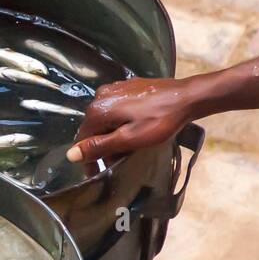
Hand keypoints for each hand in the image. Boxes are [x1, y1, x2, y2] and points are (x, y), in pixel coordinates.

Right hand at [66, 77, 197, 162]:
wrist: (187, 96)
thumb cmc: (160, 121)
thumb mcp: (129, 139)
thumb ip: (99, 147)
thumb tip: (71, 155)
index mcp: (97, 110)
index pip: (82, 139)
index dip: (88, 159)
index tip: (97, 173)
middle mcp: (99, 96)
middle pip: (93, 128)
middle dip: (102, 146)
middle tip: (119, 161)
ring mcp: (113, 88)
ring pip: (105, 118)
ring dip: (111, 133)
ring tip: (129, 146)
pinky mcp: (126, 86)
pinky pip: (115, 108)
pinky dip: (119, 121)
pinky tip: (134, 127)